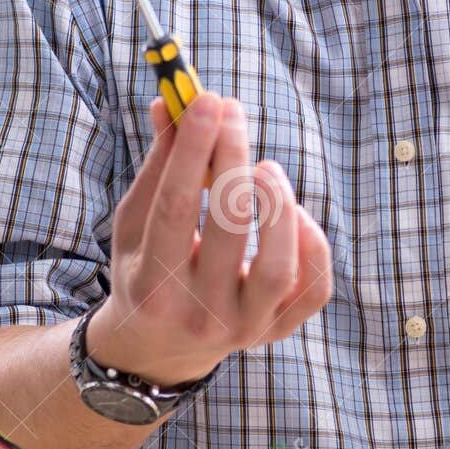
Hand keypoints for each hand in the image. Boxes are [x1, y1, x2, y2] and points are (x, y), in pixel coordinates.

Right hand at [90, 91, 333, 387]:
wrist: (159, 348)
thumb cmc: (147, 266)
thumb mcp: (137, 224)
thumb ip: (158, 165)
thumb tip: (170, 102)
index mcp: (152, 286)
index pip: (176, 207)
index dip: (194, 149)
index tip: (206, 100)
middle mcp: (199, 313)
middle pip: (229, 230)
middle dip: (234, 159)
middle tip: (232, 113)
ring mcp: (244, 329)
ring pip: (277, 268)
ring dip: (279, 206)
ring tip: (267, 168)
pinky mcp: (278, 332)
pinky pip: (312, 288)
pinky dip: (312, 245)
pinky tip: (295, 214)